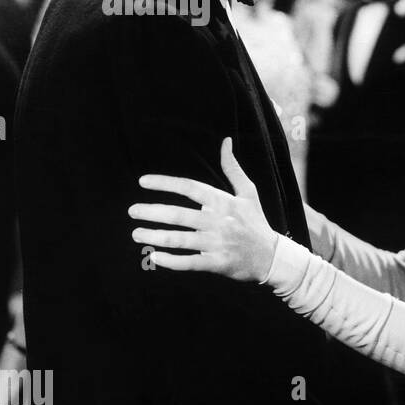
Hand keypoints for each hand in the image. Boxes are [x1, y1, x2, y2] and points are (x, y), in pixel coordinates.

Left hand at [129, 138, 277, 281]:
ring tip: (136, 234)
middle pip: (179, 215)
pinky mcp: (218, 263)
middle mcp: (220, 222)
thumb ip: (233, 168)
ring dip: (155, 236)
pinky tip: (154, 257)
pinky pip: (190, 262)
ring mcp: (219, 244)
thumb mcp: (248, 193)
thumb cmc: (256, 222)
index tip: (143, 181)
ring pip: (181, 240)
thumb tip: (225, 141)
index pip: (190, 188)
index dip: (165, 183)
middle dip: (152, 212)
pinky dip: (171, 261)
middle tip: (132, 211)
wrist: (272, 256)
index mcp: (224, 202)